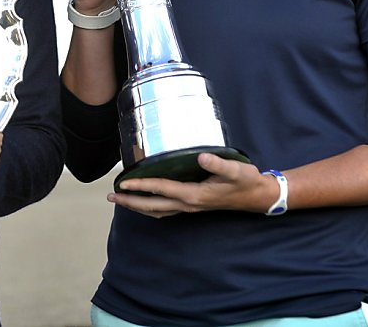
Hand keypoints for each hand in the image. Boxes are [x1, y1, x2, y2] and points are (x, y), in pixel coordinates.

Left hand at [110, 153, 275, 217]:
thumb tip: (201, 157)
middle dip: (130, 202)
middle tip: (111, 197)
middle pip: (153, 206)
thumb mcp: (235, 170)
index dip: (141, 186)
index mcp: (195, 194)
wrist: (256, 196)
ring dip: (137, 207)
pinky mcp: (192, 205)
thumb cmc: (246, 180)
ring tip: (120, 200)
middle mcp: (189, 204)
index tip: (123, 184)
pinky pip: (165, 209)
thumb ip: (218, 164)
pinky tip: (145, 201)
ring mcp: (190, 207)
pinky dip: (150, 206)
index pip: (162, 189)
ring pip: (157, 210)